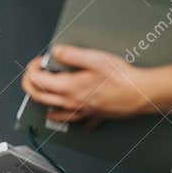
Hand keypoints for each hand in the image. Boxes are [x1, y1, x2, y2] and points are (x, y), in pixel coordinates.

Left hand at [21, 45, 152, 122]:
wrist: (141, 94)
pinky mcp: (92, 116)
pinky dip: (70, 117)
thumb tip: (56, 51)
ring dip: (45, 103)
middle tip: (34, 74)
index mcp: (68, 87)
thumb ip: (71, 55)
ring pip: (54, 113)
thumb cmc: (121, 78)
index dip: (33, 68)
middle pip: (39, 97)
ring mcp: (81, 111)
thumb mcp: (94, 58)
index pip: (37, 80)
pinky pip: (76, 121)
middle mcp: (71, 102)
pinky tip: (72, 112)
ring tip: (45, 93)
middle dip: (30, 84)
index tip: (39, 61)